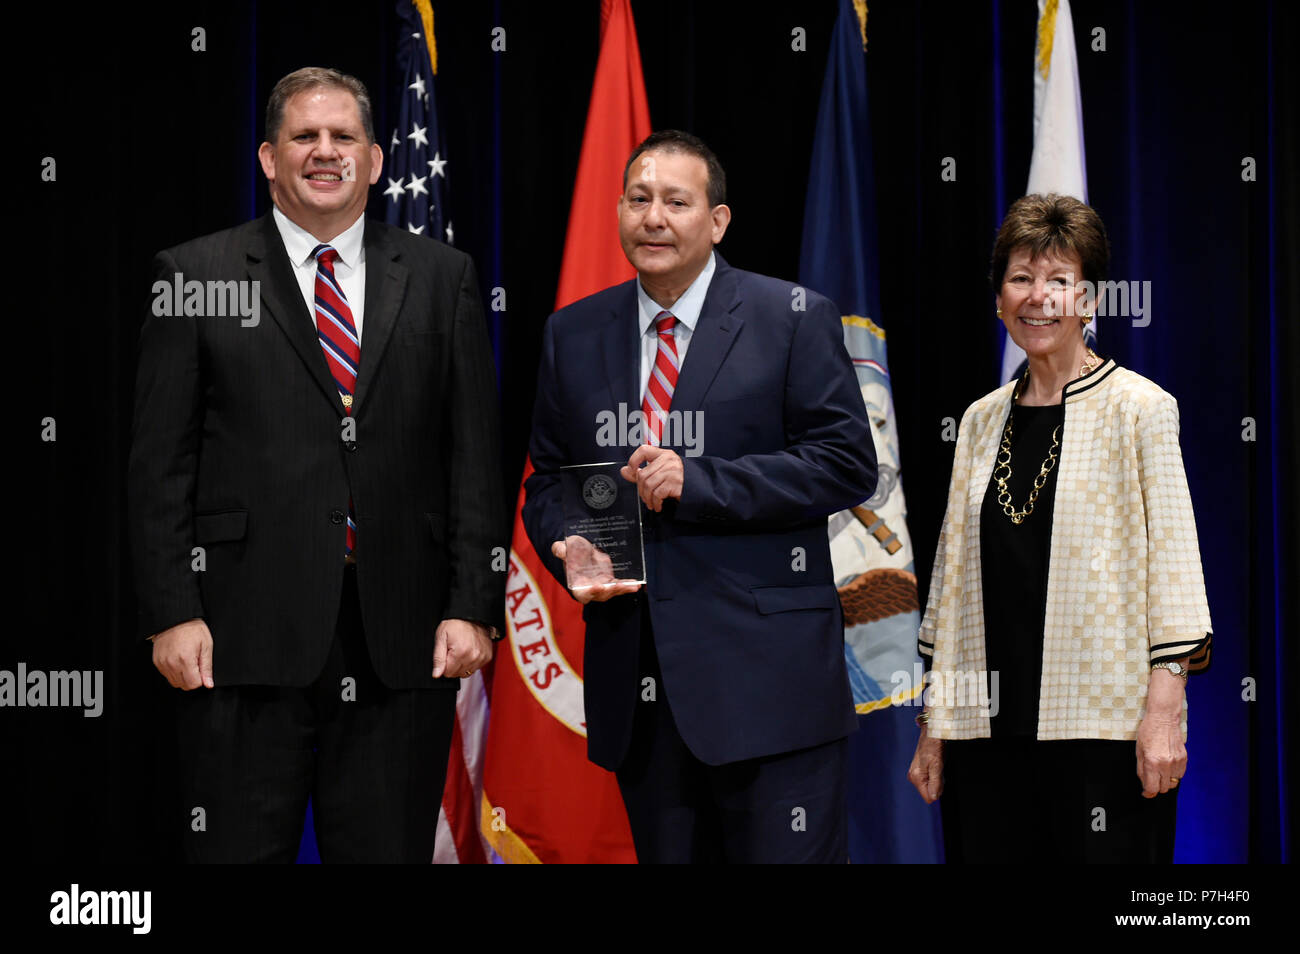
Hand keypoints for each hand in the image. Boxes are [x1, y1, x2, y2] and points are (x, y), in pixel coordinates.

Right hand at [152, 618, 213, 689]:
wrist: (174, 619)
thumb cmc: (192, 629)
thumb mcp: (206, 645)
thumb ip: (207, 667)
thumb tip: (208, 684)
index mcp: (185, 659)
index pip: (193, 684)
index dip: (201, 679)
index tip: (201, 669)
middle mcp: (172, 664)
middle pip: (184, 685)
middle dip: (192, 679)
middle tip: (195, 664)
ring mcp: (162, 663)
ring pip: (174, 682)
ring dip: (183, 676)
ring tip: (187, 661)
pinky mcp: (157, 662)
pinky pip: (166, 676)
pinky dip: (174, 672)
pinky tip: (179, 661)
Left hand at [434, 618, 493, 678]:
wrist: (471, 615)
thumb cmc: (455, 624)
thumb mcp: (441, 638)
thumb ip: (438, 658)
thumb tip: (437, 674)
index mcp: (460, 652)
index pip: (448, 673)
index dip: (445, 664)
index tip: (447, 653)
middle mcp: (473, 656)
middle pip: (458, 674)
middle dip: (453, 664)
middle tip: (454, 650)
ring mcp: (482, 657)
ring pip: (467, 672)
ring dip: (463, 664)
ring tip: (462, 650)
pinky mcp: (487, 656)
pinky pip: (476, 668)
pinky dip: (471, 662)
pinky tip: (469, 651)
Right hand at [551, 539, 640, 603]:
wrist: (581, 550)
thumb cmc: (570, 550)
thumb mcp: (564, 546)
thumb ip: (560, 549)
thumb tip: (560, 549)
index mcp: (576, 584)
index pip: (582, 593)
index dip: (589, 592)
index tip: (597, 586)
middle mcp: (589, 589)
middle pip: (601, 595)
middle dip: (610, 591)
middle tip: (618, 586)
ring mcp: (602, 587)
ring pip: (613, 592)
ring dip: (623, 590)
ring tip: (634, 586)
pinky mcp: (610, 582)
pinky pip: (620, 586)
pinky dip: (628, 586)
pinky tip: (636, 584)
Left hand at [620, 445, 682, 511]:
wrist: (697, 489)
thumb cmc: (678, 480)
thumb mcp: (659, 472)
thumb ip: (641, 472)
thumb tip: (624, 471)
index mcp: (663, 454)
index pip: (644, 450)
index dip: (634, 460)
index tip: (631, 470)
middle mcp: (668, 460)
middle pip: (643, 474)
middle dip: (640, 489)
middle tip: (644, 496)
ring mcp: (673, 471)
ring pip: (648, 485)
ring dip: (647, 498)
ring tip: (650, 502)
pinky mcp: (676, 483)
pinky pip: (657, 494)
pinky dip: (655, 502)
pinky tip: (658, 505)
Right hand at [907, 724, 943, 802]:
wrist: (931, 733)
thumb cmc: (934, 747)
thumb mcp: (937, 765)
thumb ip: (935, 782)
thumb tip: (934, 798)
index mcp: (916, 777)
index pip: (928, 797)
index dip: (938, 790)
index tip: (940, 778)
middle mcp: (913, 777)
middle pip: (929, 792)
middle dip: (938, 785)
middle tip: (939, 769)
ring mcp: (915, 773)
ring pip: (930, 786)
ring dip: (937, 779)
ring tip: (937, 765)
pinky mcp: (919, 770)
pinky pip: (930, 780)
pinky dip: (936, 775)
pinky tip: (936, 764)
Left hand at [1136, 668, 1187, 795]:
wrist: (1163, 719)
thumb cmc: (1148, 733)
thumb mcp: (1139, 751)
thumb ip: (1141, 770)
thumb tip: (1145, 785)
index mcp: (1152, 762)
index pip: (1152, 788)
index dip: (1148, 793)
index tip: (1146, 793)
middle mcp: (1166, 764)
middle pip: (1164, 788)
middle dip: (1156, 786)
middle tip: (1152, 779)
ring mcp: (1177, 761)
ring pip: (1174, 783)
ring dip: (1166, 781)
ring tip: (1160, 771)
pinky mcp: (1184, 759)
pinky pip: (1180, 775)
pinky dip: (1174, 775)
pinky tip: (1168, 766)